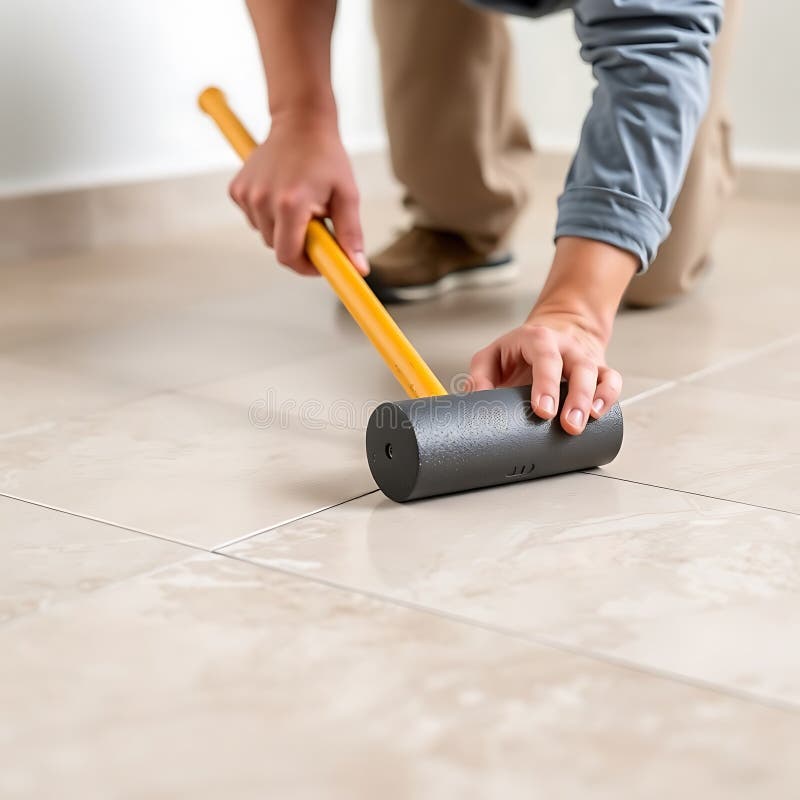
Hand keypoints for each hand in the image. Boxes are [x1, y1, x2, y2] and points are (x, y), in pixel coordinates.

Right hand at [229, 110, 367, 276]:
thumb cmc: (327, 157)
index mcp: (290, 203)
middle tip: (317, 225)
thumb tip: (358, 268)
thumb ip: (351, 234)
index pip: (288, 256)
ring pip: (265, 235)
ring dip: (283, 230)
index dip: (305, 267)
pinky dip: (269, 216)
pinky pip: (254, 220)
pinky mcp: (236, 190)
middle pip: (277, 248)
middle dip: (298, 245)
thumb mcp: (347, 195)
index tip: (320, 263)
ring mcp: (246, 194)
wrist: (300, 121)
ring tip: (301, 205)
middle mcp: (262, 200)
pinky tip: (282, 195)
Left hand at [468, 236, 636, 434]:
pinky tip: (599, 414)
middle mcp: (565, 347)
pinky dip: (609, 396)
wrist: (552, 333)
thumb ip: (479, 376)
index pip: (545, 357)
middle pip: (578, 367)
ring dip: (592, 401)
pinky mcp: (598, 371)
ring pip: (597, 374)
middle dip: (575, 398)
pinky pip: (611, 380)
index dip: (546, 383)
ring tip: (582, 425)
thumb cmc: (519, 351)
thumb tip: (476, 400)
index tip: (543, 410)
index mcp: (537, 339)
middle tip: (568, 425)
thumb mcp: (492, 356)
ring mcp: (584, 359)